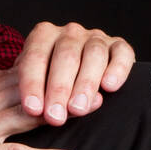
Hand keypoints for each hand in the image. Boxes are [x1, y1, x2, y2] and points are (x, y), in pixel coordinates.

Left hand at [5, 20, 135, 125]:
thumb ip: (30, 91)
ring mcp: (95, 37)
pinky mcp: (119, 46)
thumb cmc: (47, 81)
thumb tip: (29, 109)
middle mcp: (69, 32)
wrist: (76, 73)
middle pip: (65, 57)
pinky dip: (117, 69)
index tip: (33, 109)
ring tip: (78, 109)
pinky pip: (121, 54)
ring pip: (93, 55)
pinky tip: (109, 87)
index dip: (33, 84)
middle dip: (59, 89)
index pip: (35, 57)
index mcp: (43, 35)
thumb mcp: (32, 82)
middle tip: (55, 117)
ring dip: (86, 83)